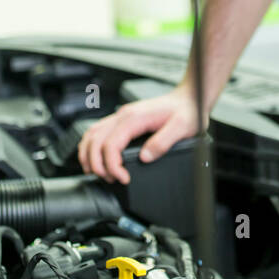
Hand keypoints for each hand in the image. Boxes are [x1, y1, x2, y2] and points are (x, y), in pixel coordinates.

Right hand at [78, 84, 200, 183]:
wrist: (189, 98)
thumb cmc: (187, 111)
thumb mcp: (182, 128)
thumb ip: (162, 142)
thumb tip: (145, 157)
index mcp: (135, 118)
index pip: (111, 144)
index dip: (112, 165)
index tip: (123, 178)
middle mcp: (124, 115)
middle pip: (95, 140)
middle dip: (97, 164)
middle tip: (111, 179)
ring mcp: (122, 116)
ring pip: (92, 135)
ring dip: (89, 155)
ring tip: (99, 173)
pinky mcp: (123, 120)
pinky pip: (98, 132)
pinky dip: (92, 147)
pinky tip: (97, 158)